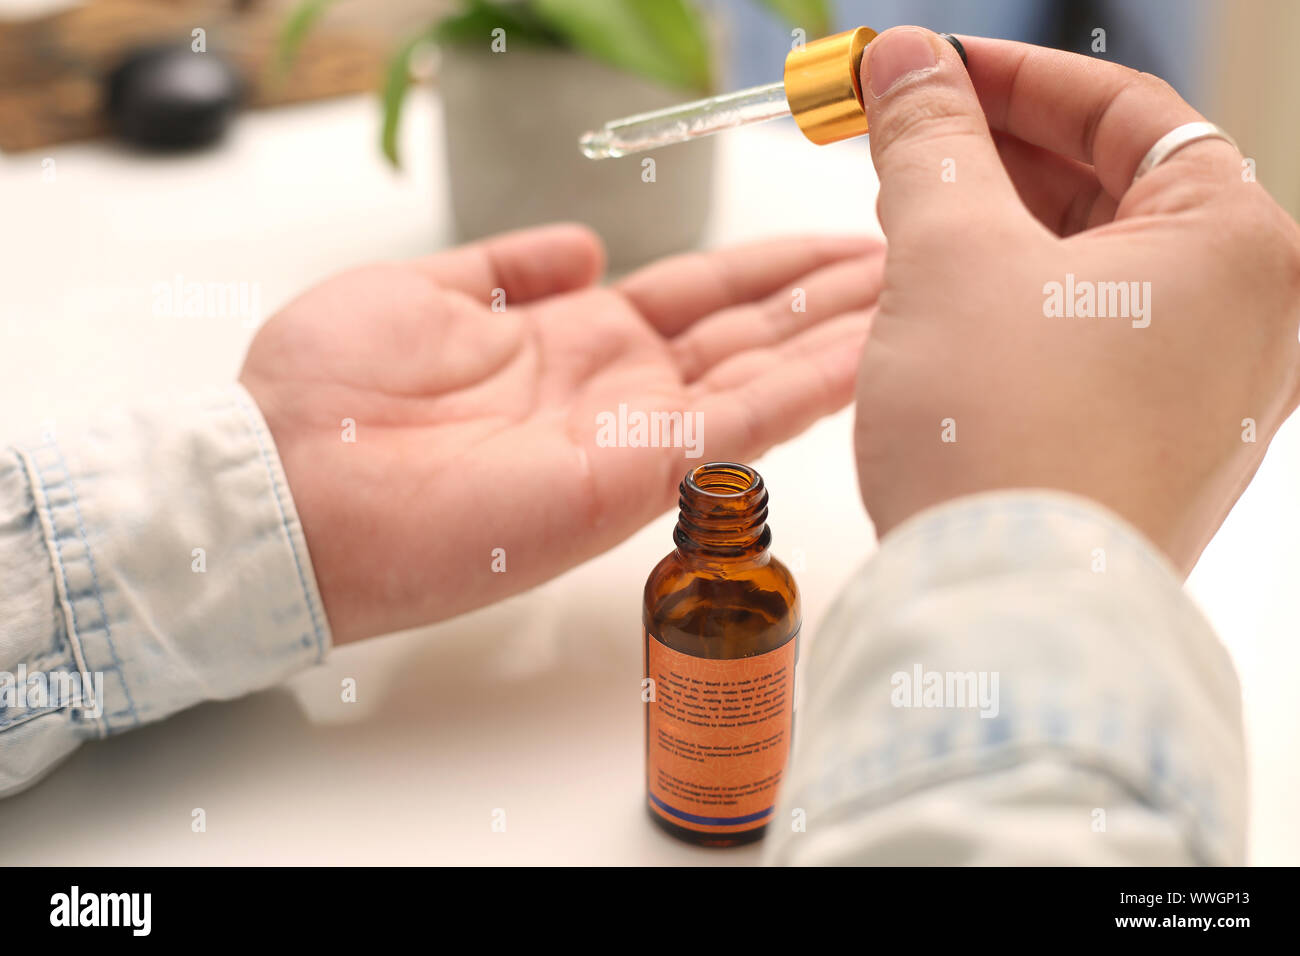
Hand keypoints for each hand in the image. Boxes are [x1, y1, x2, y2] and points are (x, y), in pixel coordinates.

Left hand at [241, 224, 882, 641]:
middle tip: (915, 254)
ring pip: (766, 371)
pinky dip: (815, 383)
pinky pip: (745, 420)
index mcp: (573, 338)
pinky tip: (878, 345)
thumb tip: (583, 239)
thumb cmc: (331, 392)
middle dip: (831, 294)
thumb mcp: (424, 290)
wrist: (290, 486)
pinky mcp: (638, 471)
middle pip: (750, 329)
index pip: (701, 294)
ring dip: (842, 332)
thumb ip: (511, 265)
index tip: (840, 238)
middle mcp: (618, 386)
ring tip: (922, 290)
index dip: (772, 266)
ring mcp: (635, 432)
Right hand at [853, 28, 1299, 572]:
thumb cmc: (1002, 441)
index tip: (923, 68)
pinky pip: (1090, 337)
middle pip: (1115, 186)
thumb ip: (930, 142)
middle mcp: (1249, 316)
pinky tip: (946, 300)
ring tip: (910, 213)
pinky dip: (1020, 302)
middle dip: (996, 153)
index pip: (1124, 111)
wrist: (1006, 617)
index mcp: (1238, 244)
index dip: (1009, 78)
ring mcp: (1207, 390)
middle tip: (901, 137)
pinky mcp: (1153, 443)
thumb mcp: (950, 256)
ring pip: (1097, 265)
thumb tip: (904, 63)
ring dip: (1000, 226)